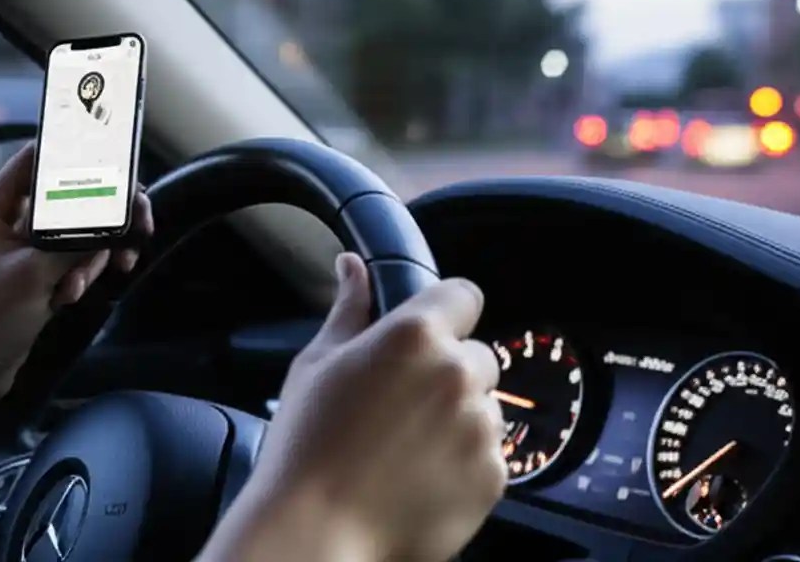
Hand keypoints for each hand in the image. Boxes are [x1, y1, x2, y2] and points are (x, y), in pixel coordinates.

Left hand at [0, 142, 153, 399]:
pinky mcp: (37, 279)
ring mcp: (24, 253)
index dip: (74, 156)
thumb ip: (76, 239)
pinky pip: (72, 263)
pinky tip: (72, 298)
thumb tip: (114, 215)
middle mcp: (8, 225)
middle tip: (133, 228)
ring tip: (81, 284)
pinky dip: (81, 276)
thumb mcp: (34, 273)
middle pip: (68, 200)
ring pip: (77, 235)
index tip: (115, 163)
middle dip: (99, 220)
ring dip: (90, 257)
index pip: (35, 161)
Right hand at [201, 253, 504, 561]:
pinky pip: (491, 455)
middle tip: (403, 405)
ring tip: (407, 448)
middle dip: (450, 373)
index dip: (446, 312)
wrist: (316, 533)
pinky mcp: (494, 476)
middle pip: (478, 355)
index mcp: (415, 335)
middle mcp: (457, 373)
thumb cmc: (305, 447)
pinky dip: (465, 464)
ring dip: (460, 419)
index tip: (428, 334)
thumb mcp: (316, 365)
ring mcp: (480, 426)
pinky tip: (420, 477)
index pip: (464, 295)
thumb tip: (352, 266)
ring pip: (486, 406)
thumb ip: (348, 308)